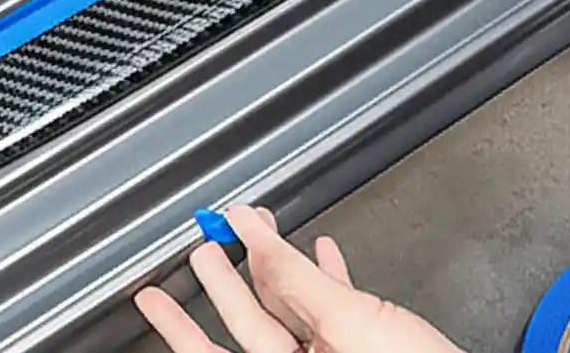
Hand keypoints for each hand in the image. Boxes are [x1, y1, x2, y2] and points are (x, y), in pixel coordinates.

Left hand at [135, 206, 463, 352]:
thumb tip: (258, 246)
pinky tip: (325, 255)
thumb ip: (302, 286)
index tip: (220, 229)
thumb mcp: (350, 325)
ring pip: (291, 315)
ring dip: (276, 271)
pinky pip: (333, 314)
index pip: (242, 320)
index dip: (224, 272)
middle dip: (225, 281)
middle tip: (203, 247)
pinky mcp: (365, 352)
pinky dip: (328, 279)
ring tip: (255, 240)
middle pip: (251, 324)